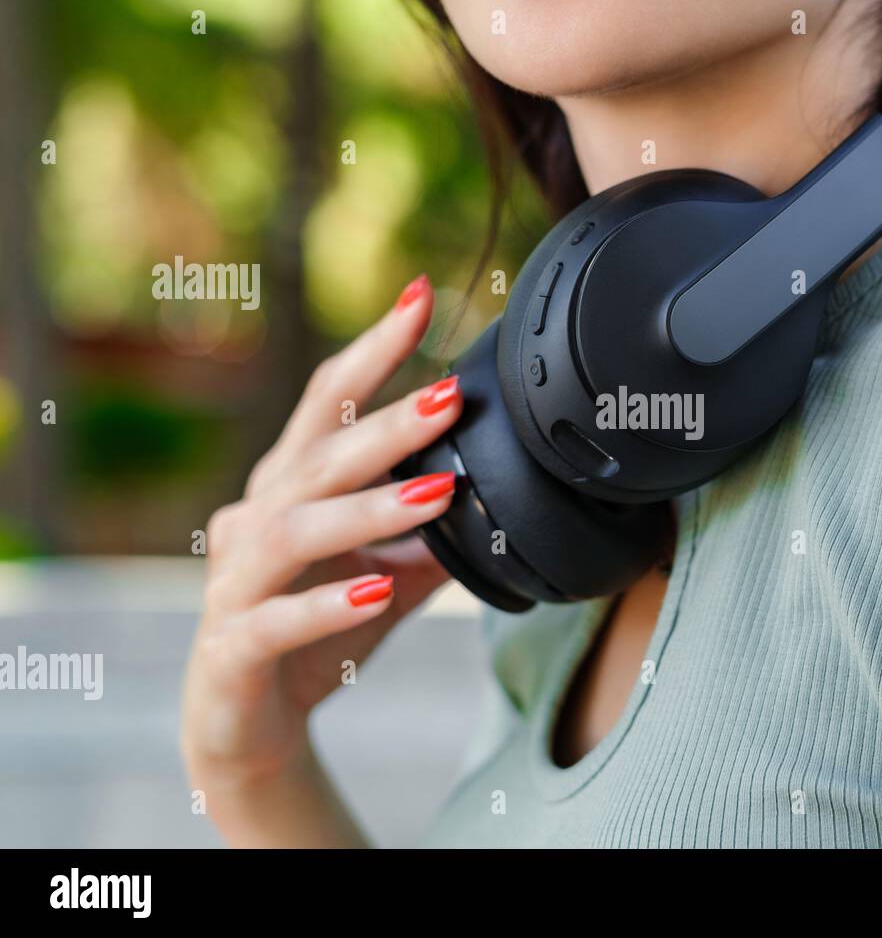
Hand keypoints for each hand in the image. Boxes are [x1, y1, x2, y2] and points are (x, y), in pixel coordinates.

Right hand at [180, 274, 461, 844]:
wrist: (250, 730)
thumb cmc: (316, 635)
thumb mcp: (387, 574)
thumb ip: (432, 534)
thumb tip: (504, 490)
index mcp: (292, 489)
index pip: (329, 403)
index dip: (374, 349)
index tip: (422, 296)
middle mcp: (257, 521)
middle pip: (318, 456)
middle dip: (386, 423)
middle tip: (451, 394)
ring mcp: (236, 584)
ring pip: (295, 530)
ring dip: (369, 508)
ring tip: (437, 493)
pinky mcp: (232, 648)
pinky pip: (274, 620)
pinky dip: (327, 603)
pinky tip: (376, 588)